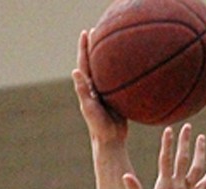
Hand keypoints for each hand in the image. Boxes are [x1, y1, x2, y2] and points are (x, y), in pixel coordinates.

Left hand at [72, 30, 126, 144]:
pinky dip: (121, 73)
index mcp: (88, 88)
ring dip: (107, 57)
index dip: (84, 48)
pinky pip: (118, 82)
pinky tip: (130, 67)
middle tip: (97, 31)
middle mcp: (95, 88)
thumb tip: (75, 71)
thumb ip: (82, 90)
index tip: (86, 32)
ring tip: (112, 43)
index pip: (85, 63)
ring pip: (106, 71)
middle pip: (94, 63)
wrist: (110, 140)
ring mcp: (105, 94)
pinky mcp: (115, 100)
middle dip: (94, 47)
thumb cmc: (98, 127)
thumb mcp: (89, 108)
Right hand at [122, 124, 205, 188]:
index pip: (164, 159)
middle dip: (184, 142)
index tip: (169, 129)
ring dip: (200, 152)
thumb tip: (125, 176)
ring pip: (197, 168)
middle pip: (182, 159)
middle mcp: (178, 187)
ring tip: (201, 138)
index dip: (167, 143)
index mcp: (163, 186)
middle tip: (187, 126)